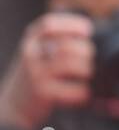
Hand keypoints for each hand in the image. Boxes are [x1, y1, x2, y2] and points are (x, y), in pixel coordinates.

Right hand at [0, 12, 93, 129]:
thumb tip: (91, 34)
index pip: (49, 24)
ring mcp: (35, 72)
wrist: (16, 105)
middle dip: (86, 51)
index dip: (71, 24)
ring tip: (89, 77)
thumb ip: (58, 41)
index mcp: (32, 40)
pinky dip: (84, 92)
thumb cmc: (37, 76)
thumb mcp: (40, 53)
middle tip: (92, 61)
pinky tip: (84, 95)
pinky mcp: (43, 93)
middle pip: (65, 45)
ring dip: (86, 70)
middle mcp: (31, 53)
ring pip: (69, 64)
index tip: (88, 30)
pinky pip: (73, 90)